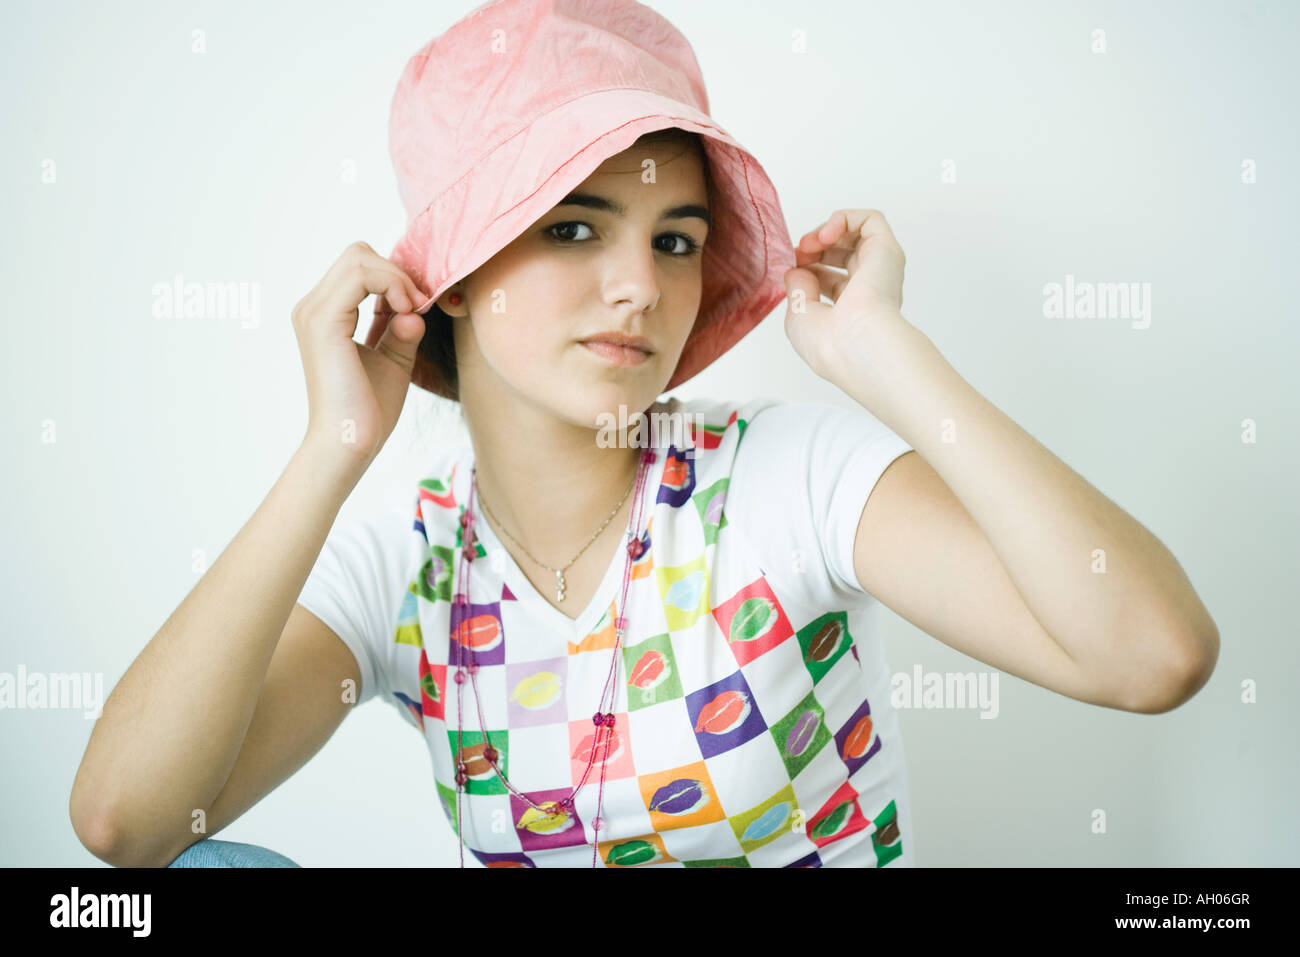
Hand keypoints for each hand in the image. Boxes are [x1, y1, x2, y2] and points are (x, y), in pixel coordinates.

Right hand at [292, 241, 429, 469]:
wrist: (350, 443)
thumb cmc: (369, 410)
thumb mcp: (394, 360)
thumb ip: (401, 330)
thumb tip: (416, 310)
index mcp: (326, 315)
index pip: (361, 268)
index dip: (396, 278)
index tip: (420, 306)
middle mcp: (313, 308)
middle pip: (358, 254)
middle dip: (397, 273)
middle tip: (419, 305)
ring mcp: (314, 312)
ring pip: (359, 257)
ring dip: (397, 278)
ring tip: (412, 310)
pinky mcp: (323, 322)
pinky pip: (360, 275)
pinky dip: (391, 285)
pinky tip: (406, 311)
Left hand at [782, 209, 907, 380]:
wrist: (855, 343)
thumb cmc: (829, 342)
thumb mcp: (798, 315)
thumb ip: (797, 289)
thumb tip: (798, 269)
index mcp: (852, 310)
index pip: (831, 279)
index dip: (808, 266)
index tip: (792, 266)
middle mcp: (870, 289)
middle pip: (843, 254)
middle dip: (815, 248)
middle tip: (799, 252)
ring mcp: (880, 268)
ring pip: (857, 234)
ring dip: (826, 230)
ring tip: (811, 242)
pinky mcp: (887, 250)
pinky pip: (870, 220)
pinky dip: (844, 218)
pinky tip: (826, 234)